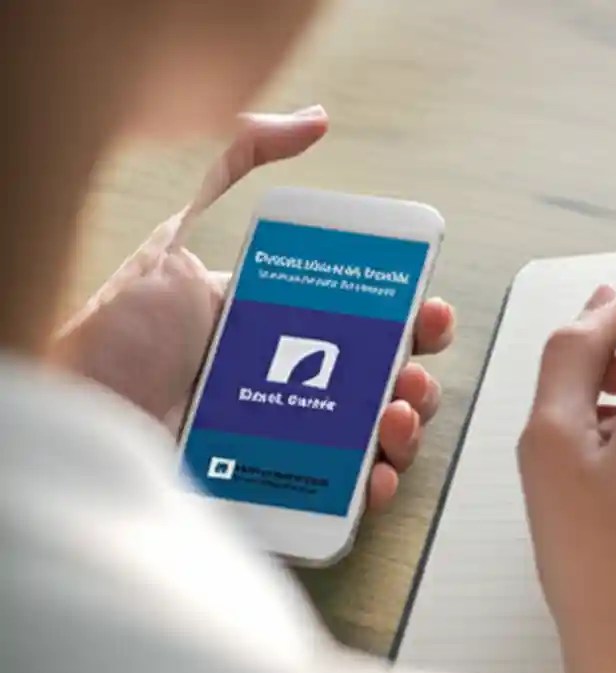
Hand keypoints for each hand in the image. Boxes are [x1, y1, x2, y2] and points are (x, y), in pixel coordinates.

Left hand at [55, 106, 453, 512]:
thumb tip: (315, 121)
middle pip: (385, 388)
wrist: (75, 421)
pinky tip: (373, 475)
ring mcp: (289, 445)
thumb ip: (234, 166)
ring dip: (407, 431)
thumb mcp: (176, 243)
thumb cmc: (114, 338)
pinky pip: (343, 499)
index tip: (429, 315)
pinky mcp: (278, 492)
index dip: (413, 324)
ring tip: (392, 416)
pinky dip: (375, 490)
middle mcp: (293, 390)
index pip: (369, 330)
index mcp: (282, 336)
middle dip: (419, 380)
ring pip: (376, 443)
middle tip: (410, 374)